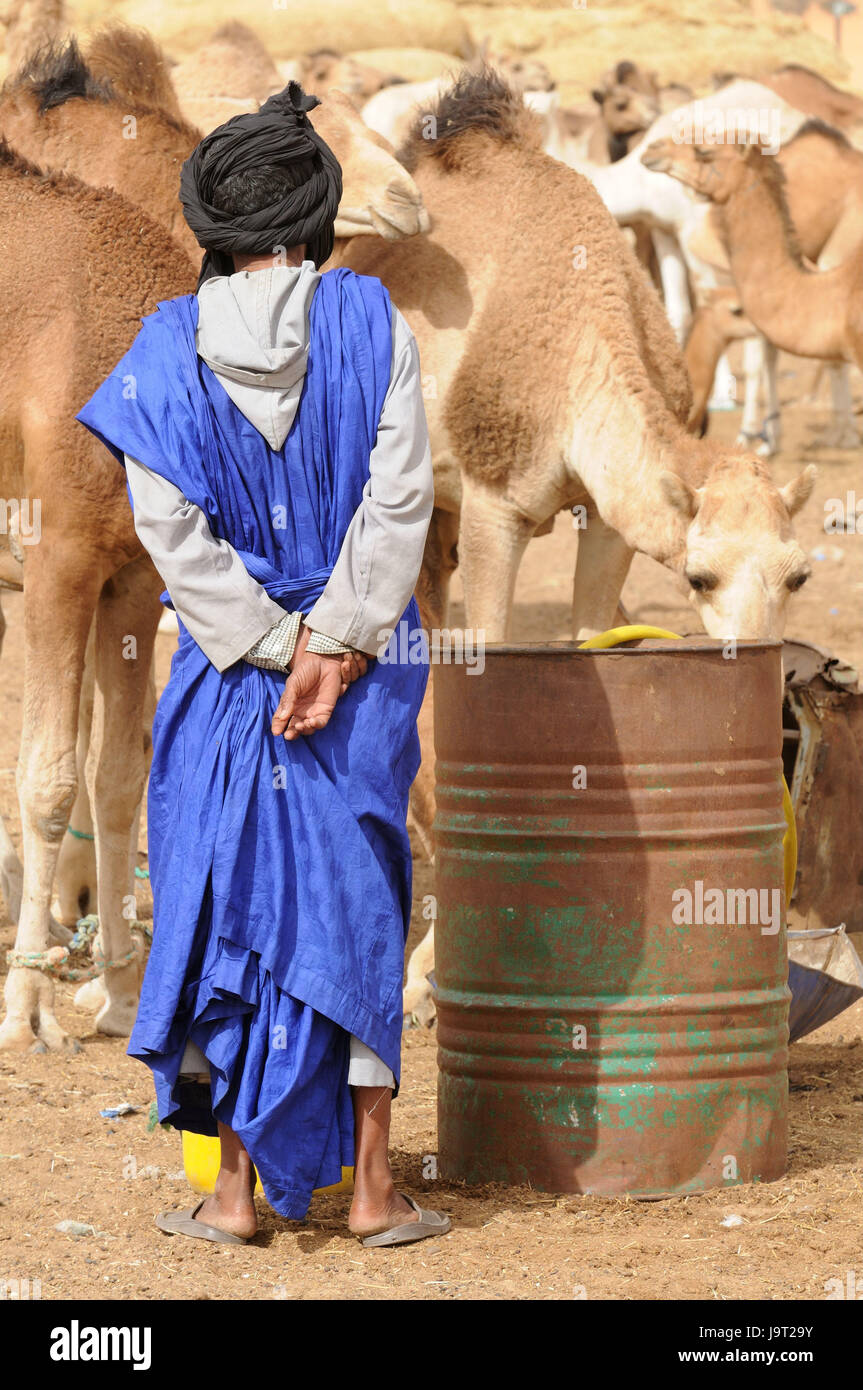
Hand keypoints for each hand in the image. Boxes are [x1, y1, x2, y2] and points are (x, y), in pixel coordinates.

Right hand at [271, 626, 367, 740]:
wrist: (324, 660)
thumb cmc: (306, 670)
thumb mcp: (293, 684)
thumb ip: (288, 700)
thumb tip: (282, 717)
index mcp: (290, 704)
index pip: (281, 719)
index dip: (278, 727)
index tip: (276, 732)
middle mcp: (301, 710)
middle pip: (294, 727)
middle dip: (291, 733)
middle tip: (289, 734)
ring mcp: (313, 711)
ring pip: (308, 728)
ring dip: (304, 730)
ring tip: (300, 726)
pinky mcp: (326, 709)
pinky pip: (321, 722)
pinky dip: (316, 725)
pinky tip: (311, 721)